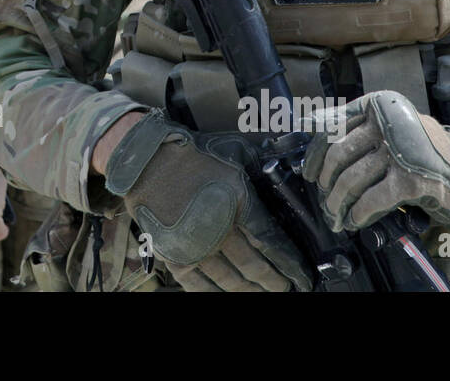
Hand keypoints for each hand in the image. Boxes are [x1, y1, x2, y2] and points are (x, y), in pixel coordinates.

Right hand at [106, 112, 310, 291]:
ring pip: (231, 280)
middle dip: (274, 280)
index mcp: (239, 204)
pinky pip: (199, 286)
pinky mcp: (174, 257)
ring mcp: (196, 248)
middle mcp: (220, 231)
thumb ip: (259, 172)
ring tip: (263, 292)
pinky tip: (229, 294)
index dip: (290, 263)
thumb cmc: (192, 155)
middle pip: (255, 267)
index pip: (272, 243)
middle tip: (286, 288)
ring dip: (250, 289)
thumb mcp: (236, 154)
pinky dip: (216, 292)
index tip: (301, 274)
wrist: (147, 159)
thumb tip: (283, 181)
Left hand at [302, 90, 449, 230]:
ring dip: (338, 202)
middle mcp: (389, 122)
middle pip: (339, 154)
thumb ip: (356, 124)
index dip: (315, 154)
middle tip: (326, 198)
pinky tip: (355, 220)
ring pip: (352, 179)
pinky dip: (359, 213)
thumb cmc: (421, 152)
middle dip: (327, 181)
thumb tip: (310, 127)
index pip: (333, 127)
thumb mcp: (390, 126)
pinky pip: (372, 199)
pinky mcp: (411, 180)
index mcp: (380, 104)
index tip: (309, 173)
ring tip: (336, 214)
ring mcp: (400, 151)